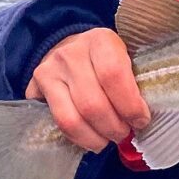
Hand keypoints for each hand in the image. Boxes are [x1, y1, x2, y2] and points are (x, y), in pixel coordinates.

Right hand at [25, 26, 151, 151]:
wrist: (68, 48)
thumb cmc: (105, 60)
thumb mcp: (124, 59)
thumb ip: (134, 83)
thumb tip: (143, 121)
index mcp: (101, 40)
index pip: (113, 75)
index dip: (129, 105)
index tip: (141, 120)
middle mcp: (72, 53)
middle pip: (93, 104)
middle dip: (114, 128)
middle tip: (125, 133)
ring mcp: (51, 70)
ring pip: (73, 119)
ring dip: (97, 137)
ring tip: (109, 138)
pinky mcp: (36, 86)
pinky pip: (59, 124)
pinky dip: (80, 138)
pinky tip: (92, 138)